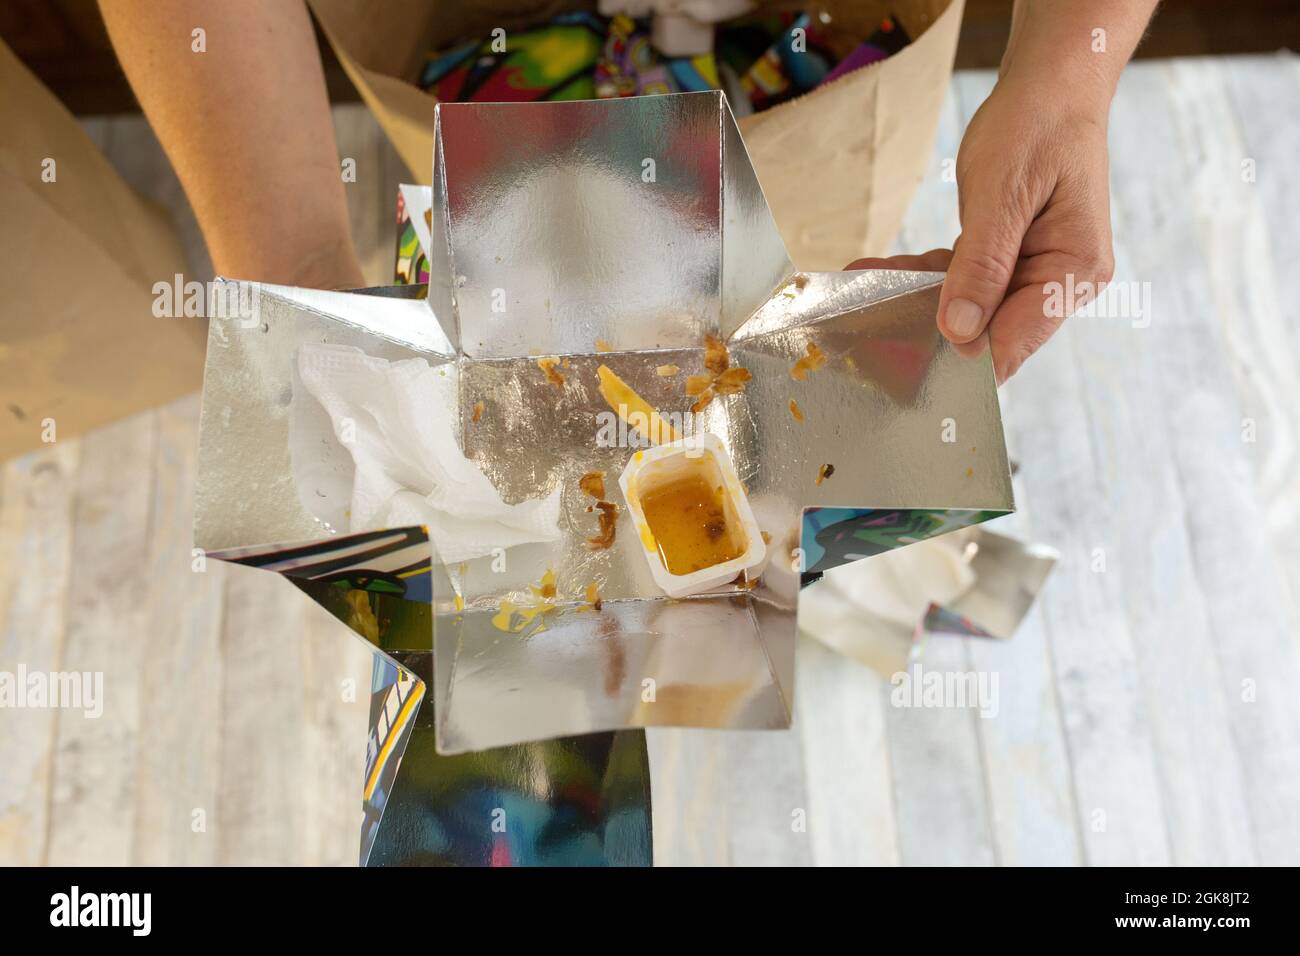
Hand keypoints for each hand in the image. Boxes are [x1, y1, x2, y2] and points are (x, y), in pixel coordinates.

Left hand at [848, 73, 1114, 382]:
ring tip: (862, 283)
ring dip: (915, 298)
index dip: (959, 354)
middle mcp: (1060, 281)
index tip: (900, 355)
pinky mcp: (1011, 260)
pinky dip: (924, 275)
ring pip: (967, 307)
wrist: (1050, 84)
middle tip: (865, 316)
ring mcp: (1035, 272)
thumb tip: (961, 333)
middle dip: (926, 325)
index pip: (1014, 341)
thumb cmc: (1036, 125)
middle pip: (988, 330)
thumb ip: (982, 266)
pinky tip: (879, 270)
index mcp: (1074, 272)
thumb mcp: (1002, 194)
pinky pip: (962, 280)